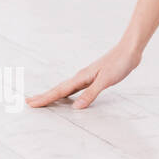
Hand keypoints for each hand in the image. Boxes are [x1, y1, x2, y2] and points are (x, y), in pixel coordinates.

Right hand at [26, 40, 142, 109]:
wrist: (130, 50)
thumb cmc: (119, 63)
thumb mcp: (106, 80)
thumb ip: (91, 93)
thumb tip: (76, 108)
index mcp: (81, 78)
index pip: (59, 91)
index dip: (45, 98)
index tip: (30, 104)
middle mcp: (81, 77)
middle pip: (59, 89)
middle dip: (44, 97)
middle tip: (29, 103)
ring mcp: (87, 77)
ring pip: (66, 88)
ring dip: (54, 95)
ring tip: (43, 100)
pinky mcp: (94, 77)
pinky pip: (76, 87)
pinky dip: (68, 93)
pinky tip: (69, 97)